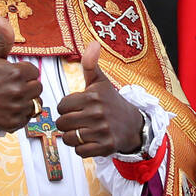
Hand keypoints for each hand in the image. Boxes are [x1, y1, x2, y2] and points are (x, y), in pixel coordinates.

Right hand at [0, 17, 41, 132]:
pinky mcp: (14, 123)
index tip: (10, 76)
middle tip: (9, 88)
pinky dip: (20, 115)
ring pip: (35, 103)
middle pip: (37, 88)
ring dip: (26, 101)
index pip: (34, 72)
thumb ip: (3, 39)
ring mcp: (17, 108)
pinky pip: (28, 118)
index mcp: (16, 72)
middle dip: (26, 87)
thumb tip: (2, 18)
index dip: (23, 73)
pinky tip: (7, 110)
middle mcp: (19, 90)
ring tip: (9, 99)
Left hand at [56, 41, 143, 157]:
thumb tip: (92, 44)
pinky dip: (81, 148)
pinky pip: (79, 151)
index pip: (61, 106)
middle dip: (67, 123)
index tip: (75, 108)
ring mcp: (101, 131)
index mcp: (93, 97)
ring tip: (82, 131)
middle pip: (62, 123)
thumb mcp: (101, 82)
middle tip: (78, 120)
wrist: (133, 124)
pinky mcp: (105, 146)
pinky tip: (90, 140)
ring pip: (69, 138)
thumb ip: (90, 65)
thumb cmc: (112, 102)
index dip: (66, 108)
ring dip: (72, 137)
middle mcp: (97, 113)